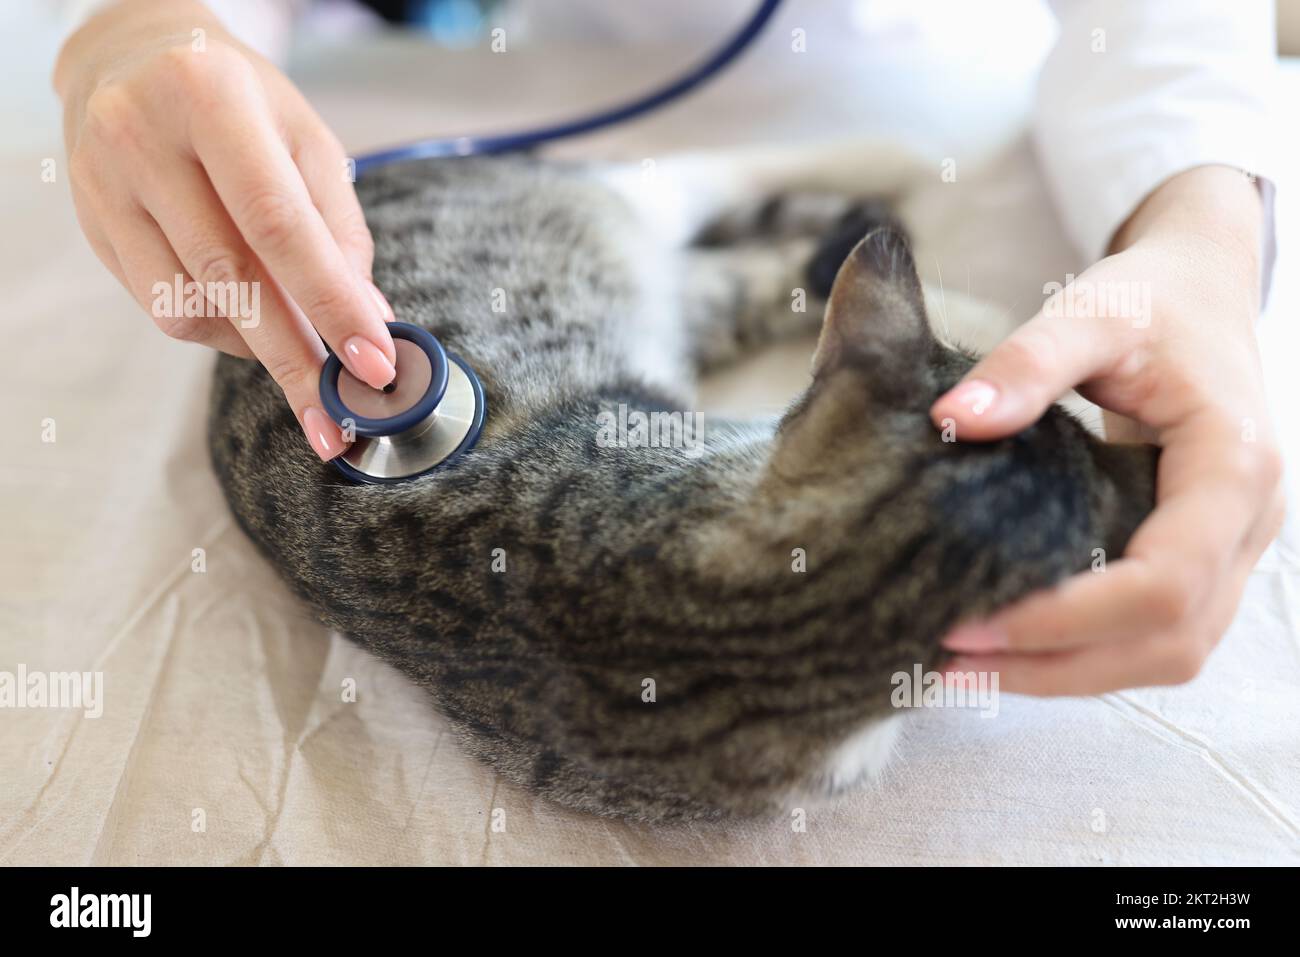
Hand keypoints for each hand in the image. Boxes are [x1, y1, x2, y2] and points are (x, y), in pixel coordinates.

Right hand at [54, 0, 394, 459]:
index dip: (329, 301)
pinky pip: (164, 308)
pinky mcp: (92, 225)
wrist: (133, 56)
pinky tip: (248, 316)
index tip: (371, 364)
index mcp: (211, 99)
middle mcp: (144, 137)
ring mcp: (106, 184)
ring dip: (259, 344)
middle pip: (231, 276)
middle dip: (294, 360)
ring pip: (192, 304)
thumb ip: (339, 231)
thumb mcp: (306, 141)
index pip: (278, 222)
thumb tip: (370, 322)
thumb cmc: (240, 101)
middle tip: (335, 422)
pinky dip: (220, 328)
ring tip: (298, 342)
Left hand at [932, 166, 1283, 694]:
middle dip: (1058, 666)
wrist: (1202, 291)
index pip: (1163, 584)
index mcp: (1233, 467)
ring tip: (968, 667)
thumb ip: (1027, 361)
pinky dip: (1087, 652)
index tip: (971, 622)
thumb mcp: (1090, 310)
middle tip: (950, 660)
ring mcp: (1234, 547)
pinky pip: (1156, 633)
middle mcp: (1249, 522)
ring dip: (1070, 673)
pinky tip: (1011, 644)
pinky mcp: (1202, 556)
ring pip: (1169, 652)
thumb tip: (956, 417)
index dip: (1068, 619)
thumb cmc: (1153, 301)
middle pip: (1169, 641)